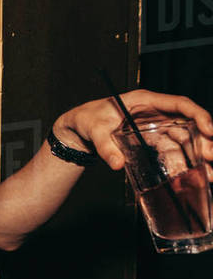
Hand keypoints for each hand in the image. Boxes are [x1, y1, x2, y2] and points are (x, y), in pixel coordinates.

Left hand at [55, 89, 212, 174]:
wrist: (79, 129)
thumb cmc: (87, 119)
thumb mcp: (94, 129)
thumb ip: (105, 145)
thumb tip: (117, 163)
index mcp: (145, 101)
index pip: (179, 104)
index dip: (198, 115)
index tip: (210, 130)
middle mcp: (155, 113)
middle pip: (187, 124)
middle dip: (204, 140)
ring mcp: (156, 127)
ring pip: (184, 140)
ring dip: (198, 155)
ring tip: (210, 174)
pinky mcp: (152, 141)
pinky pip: (172, 151)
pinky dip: (183, 163)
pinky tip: (192, 177)